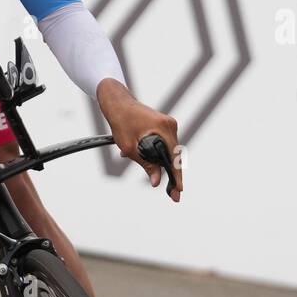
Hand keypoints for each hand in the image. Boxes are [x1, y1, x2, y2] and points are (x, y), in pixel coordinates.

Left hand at [97, 79, 183, 201]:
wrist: (117, 102)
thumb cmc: (121, 122)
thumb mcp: (131, 147)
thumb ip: (146, 165)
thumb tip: (156, 182)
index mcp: (164, 128)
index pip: (175, 158)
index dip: (177, 177)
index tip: (179, 191)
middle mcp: (170, 125)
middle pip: (174, 155)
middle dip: (170, 174)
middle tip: (173, 194)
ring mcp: (168, 125)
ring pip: (168, 150)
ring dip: (157, 162)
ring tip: (143, 169)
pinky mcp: (163, 125)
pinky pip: (163, 143)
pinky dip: (153, 153)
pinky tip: (135, 154)